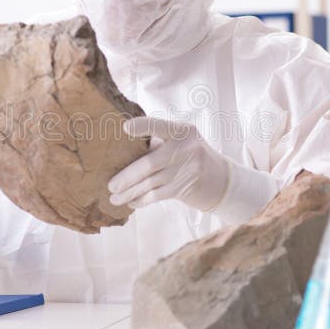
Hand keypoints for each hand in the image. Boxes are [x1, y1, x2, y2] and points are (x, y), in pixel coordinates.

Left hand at [107, 117, 229, 210]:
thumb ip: (159, 141)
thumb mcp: (181, 140)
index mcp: (182, 131)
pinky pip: (156, 195)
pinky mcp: (183, 189)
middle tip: (110, 185)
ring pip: (150, 183)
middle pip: (149, 163)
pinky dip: (141, 199)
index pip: (160, 126)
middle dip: (127, 176)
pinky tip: (131, 202)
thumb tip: (121, 148)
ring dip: (129, 192)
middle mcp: (185, 149)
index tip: (125, 127)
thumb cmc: (190, 153)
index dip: (144, 126)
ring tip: (114, 198)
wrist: (219, 178)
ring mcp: (185, 170)